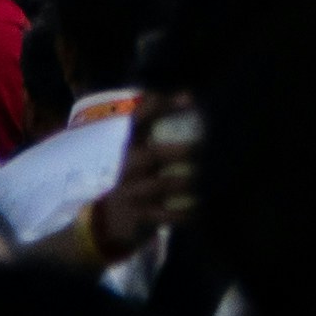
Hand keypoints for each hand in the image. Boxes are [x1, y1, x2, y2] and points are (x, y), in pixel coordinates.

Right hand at [84, 98, 204, 264]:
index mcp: (131, 146)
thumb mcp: (141, 152)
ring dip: (184, 182)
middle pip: (152, 154)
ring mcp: (133, 192)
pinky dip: (181, 214)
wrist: (111, 219)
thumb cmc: (137, 176)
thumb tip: (190, 96)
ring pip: (159, 185)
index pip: (139, 120)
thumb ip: (159, 127)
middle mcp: (130, 166)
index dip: (159, 107)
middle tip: (204, 148)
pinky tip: (198, 210)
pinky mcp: (139, 216)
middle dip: (180, 151)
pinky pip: (162, 215)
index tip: (189, 98)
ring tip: (204, 179)